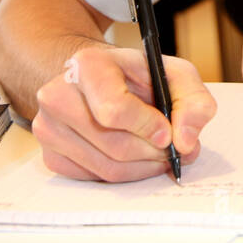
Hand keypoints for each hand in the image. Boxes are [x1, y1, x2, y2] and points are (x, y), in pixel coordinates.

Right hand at [32, 45, 216, 181]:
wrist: (99, 80)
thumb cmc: (136, 76)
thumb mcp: (174, 74)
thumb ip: (193, 102)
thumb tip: (185, 141)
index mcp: (87, 65)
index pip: (114, 110)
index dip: (148, 127)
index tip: (166, 132)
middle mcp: (58, 94)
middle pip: (115, 145)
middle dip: (152, 153)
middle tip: (171, 149)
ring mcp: (48, 126)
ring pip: (106, 168)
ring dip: (142, 167)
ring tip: (156, 153)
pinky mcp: (50, 154)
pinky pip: (94, 178)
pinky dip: (122, 174)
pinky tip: (133, 157)